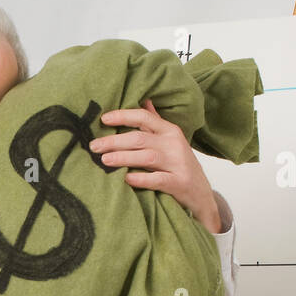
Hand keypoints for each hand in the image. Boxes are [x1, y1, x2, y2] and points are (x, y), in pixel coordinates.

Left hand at [89, 99, 221, 232]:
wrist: (201, 195)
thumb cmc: (179, 166)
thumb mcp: (170, 141)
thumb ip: (156, 122)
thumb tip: (144, 100)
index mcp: (170, 131)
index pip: (144, 117)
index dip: (123, 116)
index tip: (103, 119)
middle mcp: (174, 144)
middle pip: (140, 138)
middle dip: (114, 141)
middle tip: (94, 146)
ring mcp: (178, 164)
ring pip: (147, 157)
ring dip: (123, 157)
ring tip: (104, 160)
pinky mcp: (179, 183)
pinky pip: (157, 179)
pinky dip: (140, 178)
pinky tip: (126, 179)